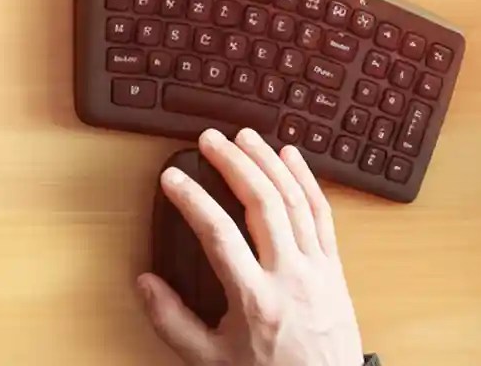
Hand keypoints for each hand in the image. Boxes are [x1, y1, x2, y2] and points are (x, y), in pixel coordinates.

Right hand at [138, 128, 363, 365]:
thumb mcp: (209, 361)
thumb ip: (171, 321)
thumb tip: (144, 282)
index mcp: (254, 300)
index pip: (218, 234)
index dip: (192, 200)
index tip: (171, 177)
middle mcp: (289, 277)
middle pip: (262, 204)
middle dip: (233, 164)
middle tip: (209, 139)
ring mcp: (318, 270)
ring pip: (294, 201)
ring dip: (268, 163)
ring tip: (245, 137)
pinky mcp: (335, 269)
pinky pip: (322, 215)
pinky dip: (307, 181)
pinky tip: (291, 157)